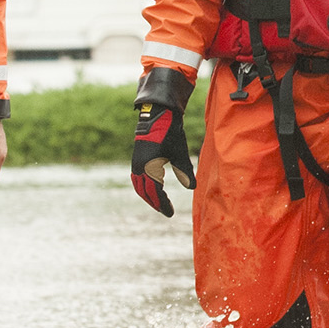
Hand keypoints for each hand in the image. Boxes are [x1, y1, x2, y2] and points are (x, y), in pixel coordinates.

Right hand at [132, 102, 195, 216]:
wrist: (158, 114)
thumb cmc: (171, 133)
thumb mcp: (180, 153)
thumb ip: (185, 172)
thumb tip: (192, 188)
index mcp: (149, 167)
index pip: (155, 193)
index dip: (162, 204)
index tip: (170, 213)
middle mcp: (139, 167)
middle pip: (145, 192)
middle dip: (154, 203)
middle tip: (165, 211)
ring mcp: (136, 162)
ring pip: (139, 186)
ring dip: (147, 196)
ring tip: (158, 203)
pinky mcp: (136, 158)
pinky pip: (137, 178)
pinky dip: (142, 187)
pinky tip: (151, 188)